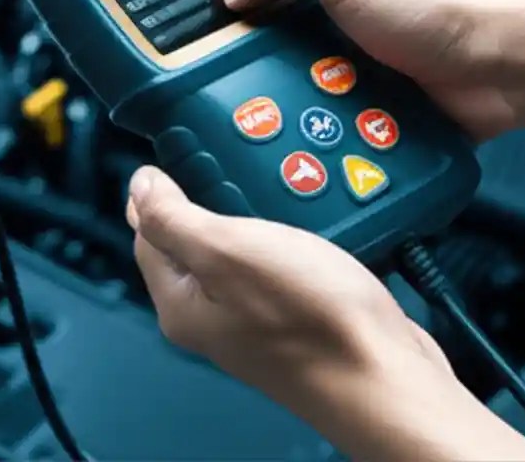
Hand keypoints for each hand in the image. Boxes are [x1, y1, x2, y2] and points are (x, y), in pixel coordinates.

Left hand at [126, 166, 524, 460]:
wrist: (385, 374)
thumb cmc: (308, 318)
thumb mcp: (226, 251)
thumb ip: (175, 218)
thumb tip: (139, 185)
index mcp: (181, 303)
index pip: (149, 234)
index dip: (160, 190)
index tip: (182, 149)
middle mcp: (214, 315)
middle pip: (198, 239)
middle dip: (216, 194)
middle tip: (240, 158)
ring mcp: (260, 318)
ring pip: (247, 246)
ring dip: (263, 210)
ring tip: (282, 180)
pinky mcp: (302, 315)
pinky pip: (286, 261)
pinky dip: (297, 232)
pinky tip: (314, 216)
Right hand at [226, 0, 520, 139]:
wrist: (500, 66)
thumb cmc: (429, 3)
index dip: (225, 14)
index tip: (189, 43)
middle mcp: (335, 28)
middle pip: (265, 57)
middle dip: (245, 81)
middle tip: (215, 105)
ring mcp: (354, 78)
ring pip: (292, 105)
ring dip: (282, 123)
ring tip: (258, 141)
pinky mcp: (373, 121)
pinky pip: (329, 138)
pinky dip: (318, 147)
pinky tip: (300, 159)